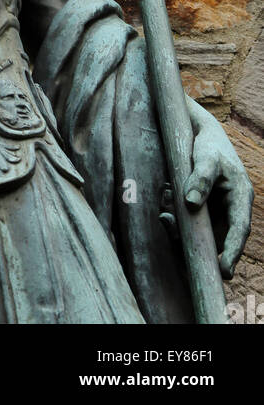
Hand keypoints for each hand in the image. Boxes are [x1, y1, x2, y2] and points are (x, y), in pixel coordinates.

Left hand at [162, 99, 253, 278]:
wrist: (199, 133)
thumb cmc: (208, 144)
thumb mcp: (206, 156)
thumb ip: (200, 178)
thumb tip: (191, 203)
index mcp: (240, 197)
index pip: (239, 229)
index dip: (234, 252)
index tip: (225, 272)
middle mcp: (230, 209)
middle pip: (217, 238)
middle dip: (197, 244)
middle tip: (174, 234)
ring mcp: (215, 211)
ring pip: (201, 234)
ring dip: (181, 230)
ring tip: (165, 214)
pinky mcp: (200, 210)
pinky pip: (188, 223)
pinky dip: (175, 218)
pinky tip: (165, 197)